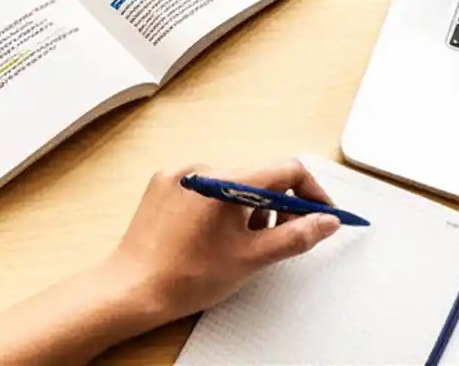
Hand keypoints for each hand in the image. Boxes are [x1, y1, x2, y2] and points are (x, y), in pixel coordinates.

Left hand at [110, 158, 342, 322]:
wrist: (132, 290)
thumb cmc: (185, 277)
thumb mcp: (252, 258)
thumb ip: (296, 236)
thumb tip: (325, 222)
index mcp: (226, 181)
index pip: (286, 170)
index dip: (311, 193)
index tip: (321, 214)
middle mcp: (202, 168)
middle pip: (260, 176)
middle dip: (280, 205)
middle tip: (286, 235)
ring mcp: (180, 175)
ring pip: (234, 182)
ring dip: (251, 207)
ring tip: (245, 242)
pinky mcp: (164, 185)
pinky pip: (207, 186)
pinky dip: (222, 206)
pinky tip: (216, 236)